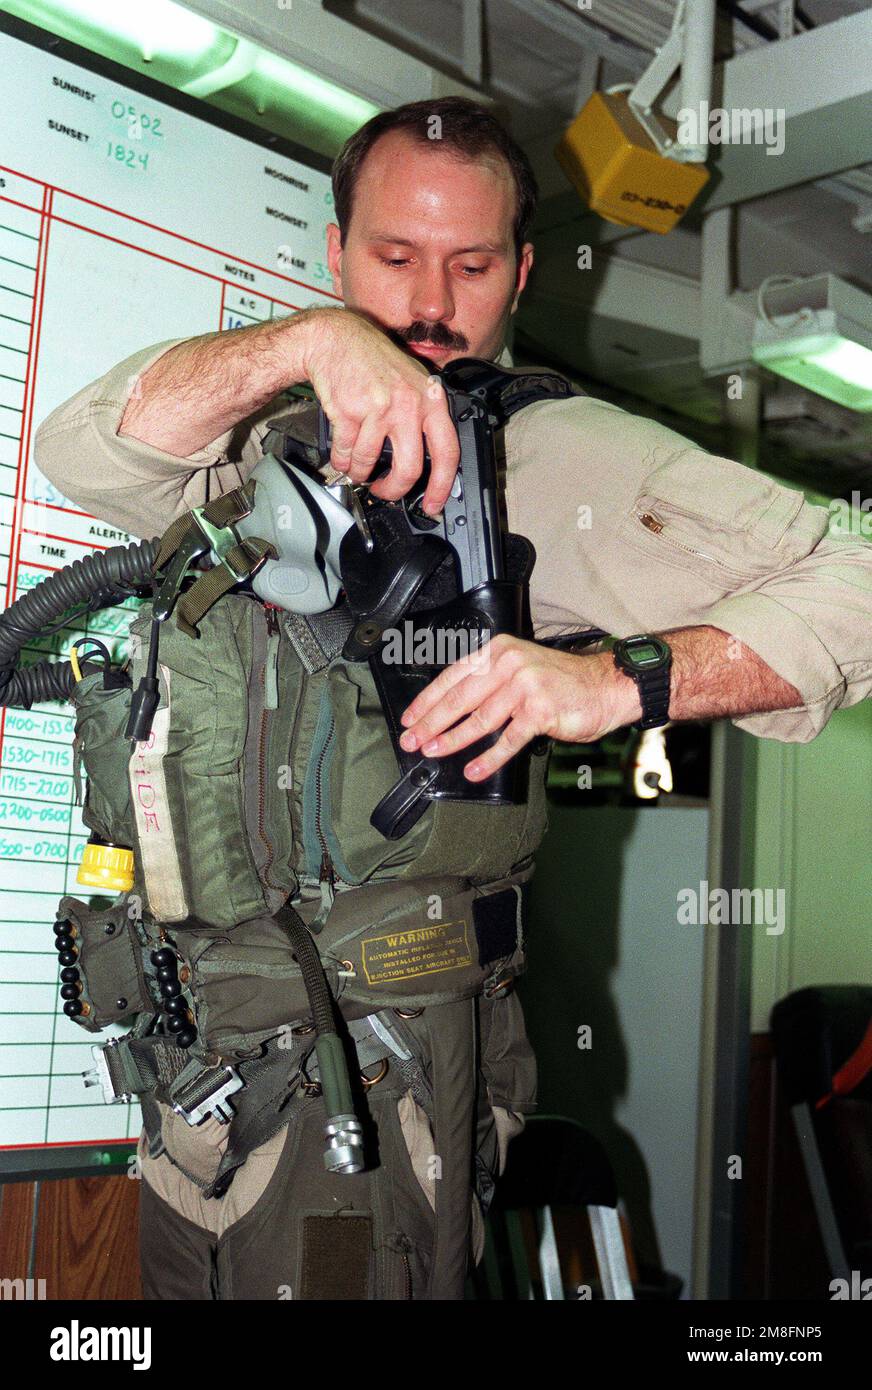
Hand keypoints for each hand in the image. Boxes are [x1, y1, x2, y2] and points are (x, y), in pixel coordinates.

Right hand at [301, 309, 459, 514]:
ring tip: (357, 466)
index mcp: (430, 401)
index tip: (432, 505)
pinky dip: (340, 460)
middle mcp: (408, 405)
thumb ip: (424, 418)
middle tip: (384, 491)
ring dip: (359, 473)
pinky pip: (344, 453)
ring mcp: (378, 408)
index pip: (448, 452)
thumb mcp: (414, 383)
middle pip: (408, 469)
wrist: (337, 338)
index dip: (441, 486)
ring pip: (369, 464)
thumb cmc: (376, 363)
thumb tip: (429, 464)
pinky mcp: (349, 411)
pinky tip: (342, 452)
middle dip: (393, 490)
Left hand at [397, 635, 640, 780]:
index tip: (410, 718)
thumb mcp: (521, 669)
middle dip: (431, 722)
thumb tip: (454, 711)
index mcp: (499, 651)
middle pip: (460, 697)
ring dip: (453, 739)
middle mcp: (509, 664)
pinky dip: (489, 758)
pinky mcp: (540, 710)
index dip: (427, 699)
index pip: (453, 676)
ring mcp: (525, 686)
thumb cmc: (564, 682)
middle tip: (412, 740)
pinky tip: (475, 770)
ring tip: (434, 752)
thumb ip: (490, 683)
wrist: (606, 686)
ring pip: (479, 718)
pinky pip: (508, 739)